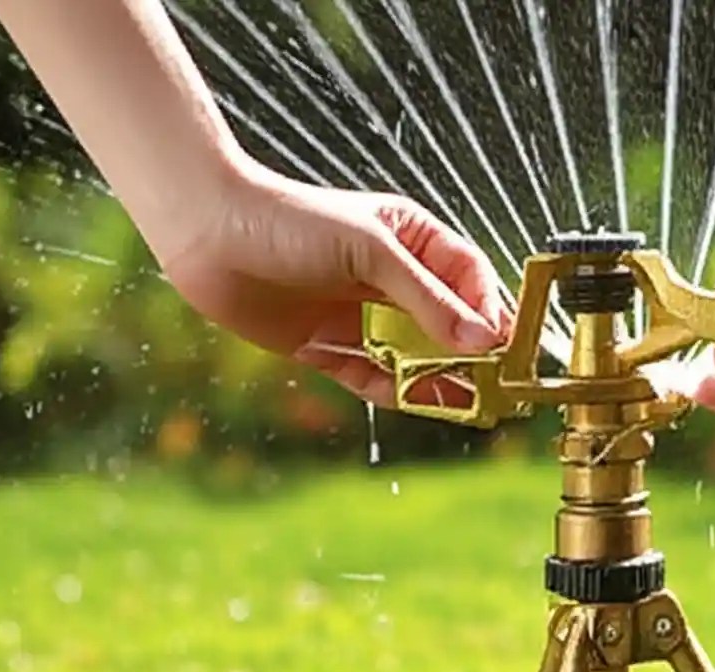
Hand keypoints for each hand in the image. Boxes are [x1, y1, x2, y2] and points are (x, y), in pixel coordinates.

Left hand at [154, 158, 507, 407]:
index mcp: (413, 240)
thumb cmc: (291, 221)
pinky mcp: (328, 344)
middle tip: (500, 388)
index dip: (492, 313)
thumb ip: (428, 300)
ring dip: (441, 379)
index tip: (509, 348)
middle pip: (448, 323)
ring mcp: (360, 313)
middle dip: (474, 355)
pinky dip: (399, 392)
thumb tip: (483, 339)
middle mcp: (392, 278)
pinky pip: (374, 376)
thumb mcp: (371, 254)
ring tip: (472, 407)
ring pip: (414, 355)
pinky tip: (423, 403)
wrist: (205, 232)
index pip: (470, 279)